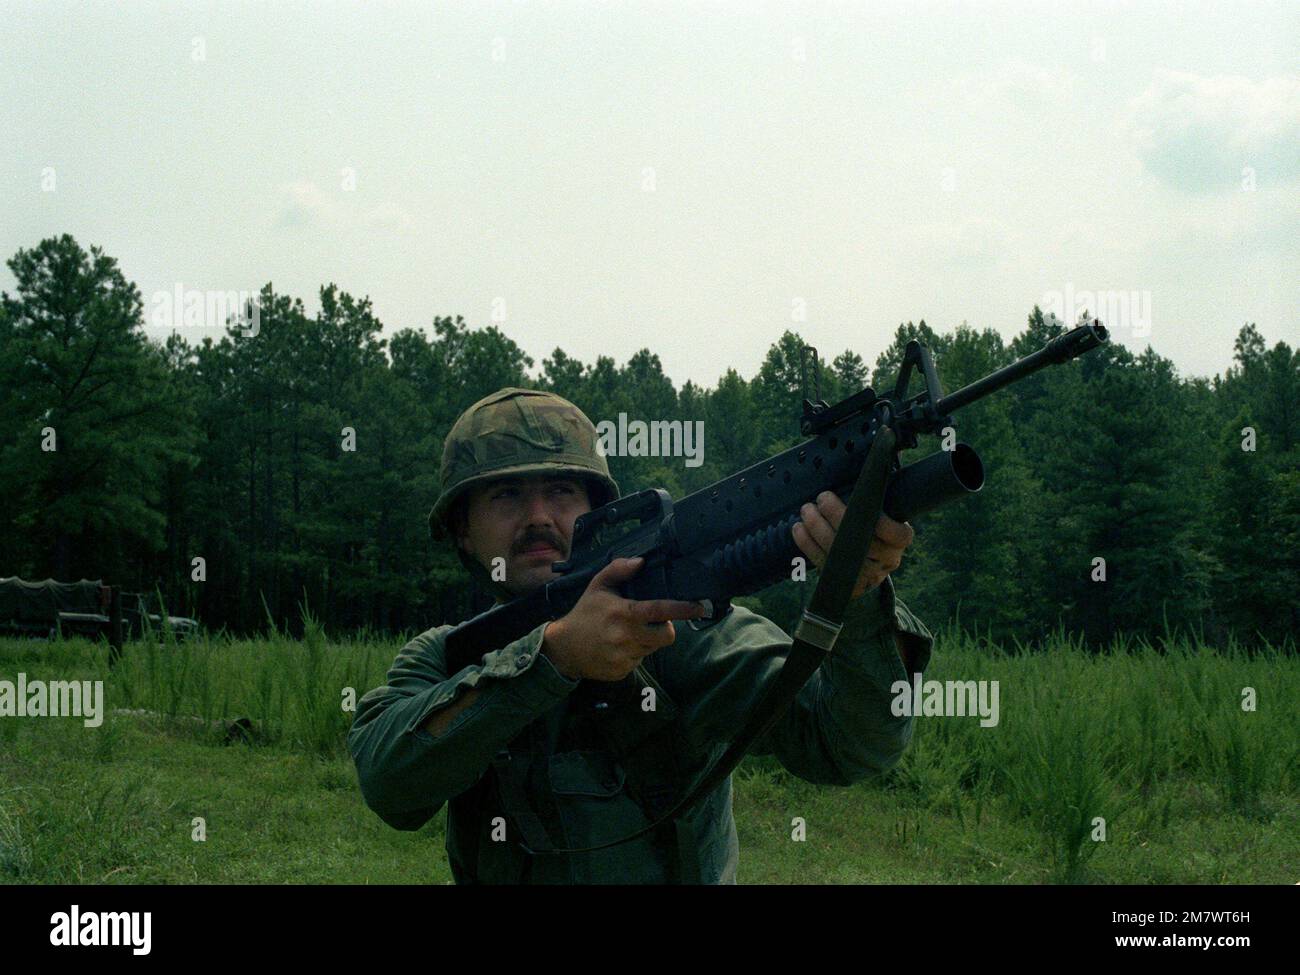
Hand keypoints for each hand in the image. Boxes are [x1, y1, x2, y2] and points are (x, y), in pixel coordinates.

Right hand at [541, 557, 706, 681]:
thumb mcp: (598, 586)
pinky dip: (634, 654)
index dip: (683, 609)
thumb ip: (618, 569)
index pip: (661, 610)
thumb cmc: (584, 613)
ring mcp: (625, 657)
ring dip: (647, 640)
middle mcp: (626, 637)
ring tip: (626, 633)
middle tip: (649, 622)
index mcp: (624, 613)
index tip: (699, 607)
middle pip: (667, 636)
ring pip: (653, 648)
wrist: (563, 648)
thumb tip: (641, 561)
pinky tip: (617, 647)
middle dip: (664, 628)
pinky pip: (639, 661)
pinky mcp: (622, 672)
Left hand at [792, 492, 914, 599]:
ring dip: (817, 528)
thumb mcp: (883, 513)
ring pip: (839, 554)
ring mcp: (867, 576)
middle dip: (838, 516)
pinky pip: (823, 564)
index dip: (882, 522)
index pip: (898, 535)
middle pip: (862, 542)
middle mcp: (887, 561)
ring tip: (806, 510)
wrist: (868, 564)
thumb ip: (876, 496)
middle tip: (822, 497)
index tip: (861, 502)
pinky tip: (799, 529)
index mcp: (899, 542)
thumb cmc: (873, 526)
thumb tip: (876, 460)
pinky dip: (808, 545)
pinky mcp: (846, 586)